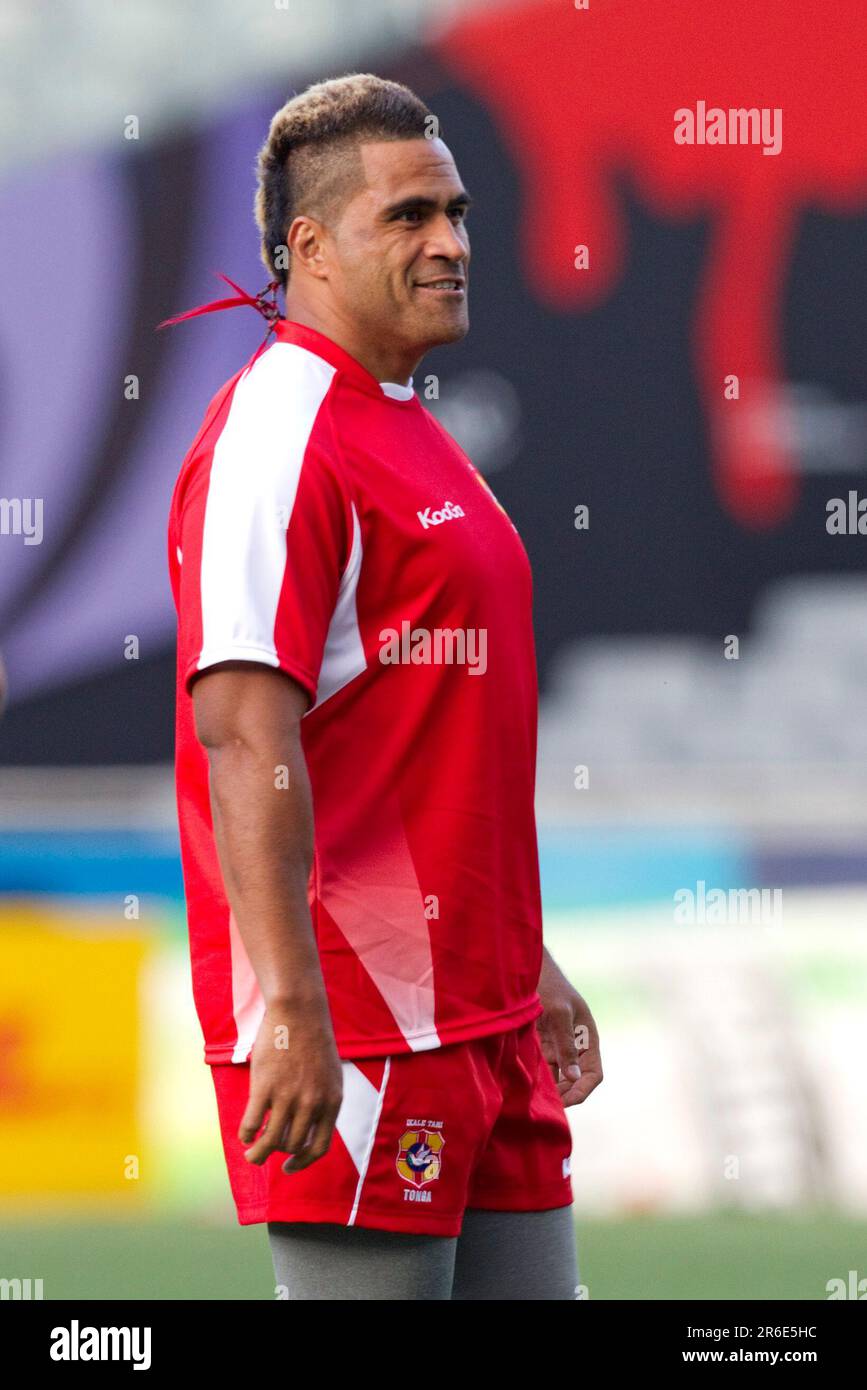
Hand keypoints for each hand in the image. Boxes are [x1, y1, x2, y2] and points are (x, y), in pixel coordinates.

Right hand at [239, 998, 342, 1173]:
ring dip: (258, 1154)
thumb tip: (306, 1130)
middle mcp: (312, 1103)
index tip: (289, 1167)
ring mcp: (288, 1096)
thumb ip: (322, 1101)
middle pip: (292, 1145)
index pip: (320, 1146)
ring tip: (250, 1155)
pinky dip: (246, 1134)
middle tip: (265, 1152)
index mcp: (331, 1101)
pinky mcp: (265, 1087)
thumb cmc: (312, 1040)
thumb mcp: (329, 1074)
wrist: (299, 1011)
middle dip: (277, 1153)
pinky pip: (252, 1124)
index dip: (303, 1162)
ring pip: (271, 1141)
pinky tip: (244, 1135)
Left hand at [536, 948, 602, 1106]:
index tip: (566, 1103)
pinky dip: (537, 1078)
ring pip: (559, 1077)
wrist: (527, 969)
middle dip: (565, 1094)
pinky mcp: (542, 1044)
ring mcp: (559, 1046)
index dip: (582, 1090)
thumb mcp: (559, 1013)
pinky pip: (543, 1068)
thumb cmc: (549, 986)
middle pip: (576, 1080)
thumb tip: (573, 1076)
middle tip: (545, 1106)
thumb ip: (566, 1045)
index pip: (593, 1074)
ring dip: (550, 1089)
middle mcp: (575, 1045)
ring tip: (533, 1098)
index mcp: (588, 1038)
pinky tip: (525, 1084)